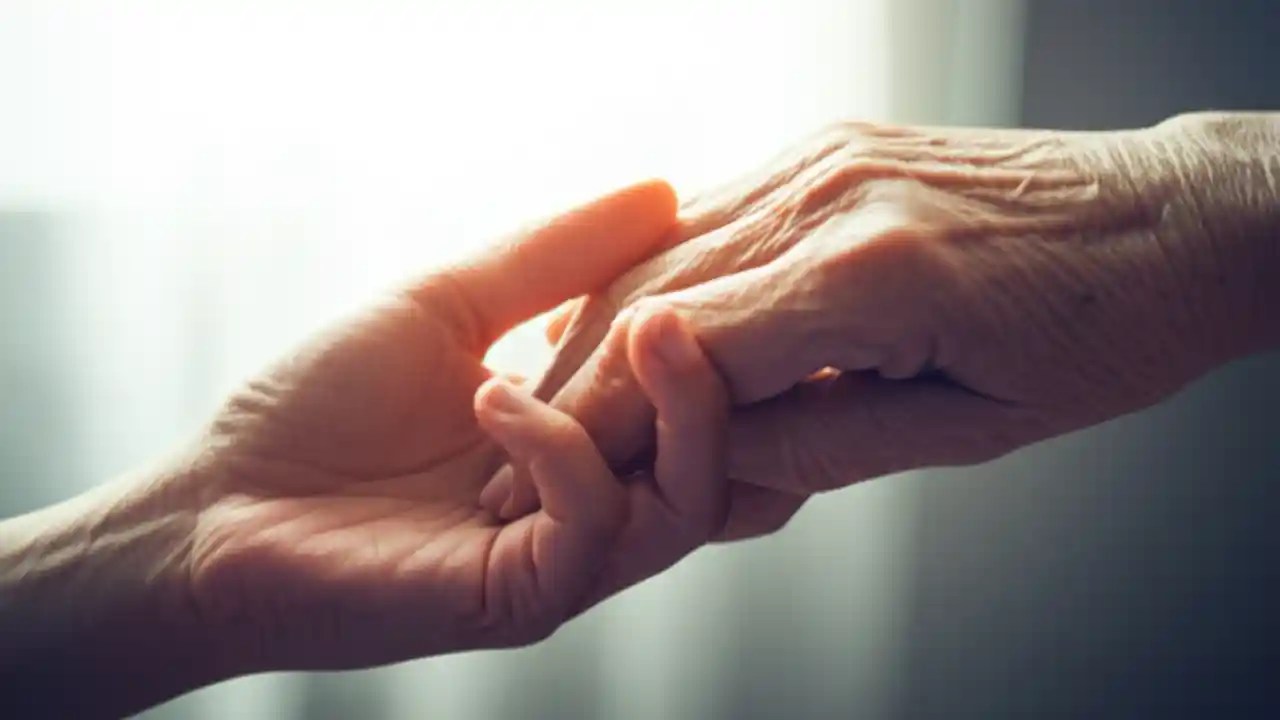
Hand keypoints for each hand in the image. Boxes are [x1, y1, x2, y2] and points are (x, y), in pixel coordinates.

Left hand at [1, 181, 734, 716]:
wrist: (219, 508)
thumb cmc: (323, 408)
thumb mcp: (450, 306)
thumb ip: (554, 258)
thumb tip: (662, 193)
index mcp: (586, 437)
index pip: (706, 404)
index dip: (727, 339)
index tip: (707, 260)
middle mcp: (591, 502)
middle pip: (727, 463)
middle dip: (727, 378)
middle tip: (693, 302)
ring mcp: (563, 557)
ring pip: (687, 504)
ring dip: (678, 409)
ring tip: (647, 328)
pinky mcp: (521, 596)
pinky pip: (590, 528)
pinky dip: (560, 449)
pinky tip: (496, 397)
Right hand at [485, 113, 1278, 519]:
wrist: (1170, 220)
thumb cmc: (1098, 333)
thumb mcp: (971, 430)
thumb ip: (823, 444)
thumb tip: (709, 460)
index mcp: (872, 277)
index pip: (688, 355)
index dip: (608, 417)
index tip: (552, 465)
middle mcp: (832, 196)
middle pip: (654, 292)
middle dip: (581, 373)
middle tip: (527, 434)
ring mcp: (828, 157)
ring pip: (669, 245)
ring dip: (605, 320)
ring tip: (559, 385)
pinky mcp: (831, 145)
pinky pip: (714, 211)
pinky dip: (661, 271)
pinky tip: (632, 318)